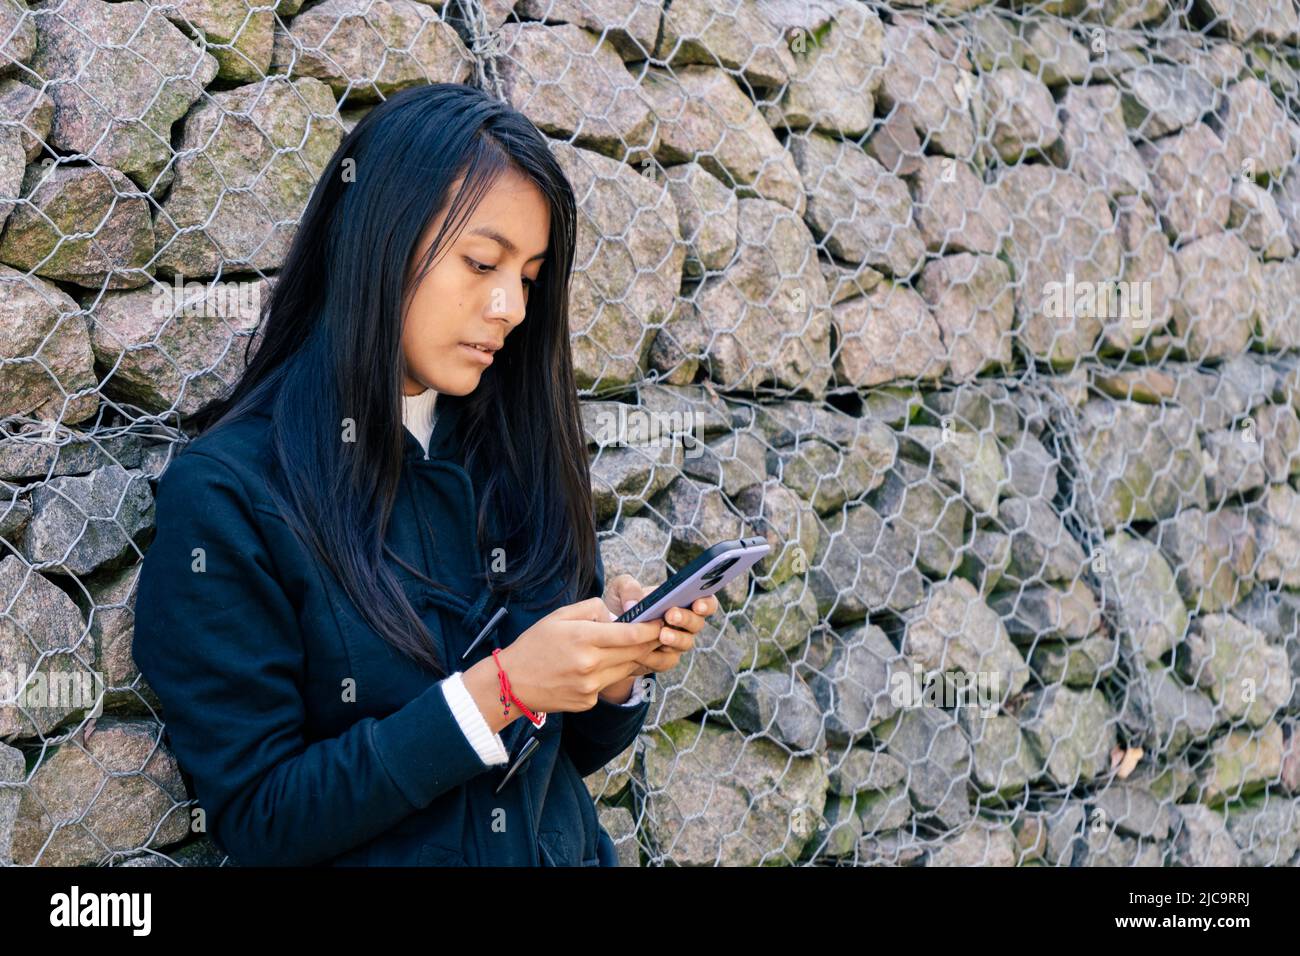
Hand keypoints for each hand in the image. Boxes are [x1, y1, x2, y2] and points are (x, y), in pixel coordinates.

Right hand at [464, 596, 661, 726]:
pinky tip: (600, 666)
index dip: (651, 628)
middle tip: (661, 632)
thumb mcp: (559, 616)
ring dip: (634, 657)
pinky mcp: (588, 702)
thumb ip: (591, 609)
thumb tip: (615, 613)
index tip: (662, 621)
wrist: (511, 683)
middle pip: (634, 653)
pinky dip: (611, 673)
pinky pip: (609, 683)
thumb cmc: (534, 645)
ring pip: (626, 669)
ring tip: (637, 645)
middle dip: (651, 642)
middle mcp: (590, 664)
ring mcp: (590, 687)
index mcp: (583, 638)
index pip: (630, 634)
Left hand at [599, 574, 718, 696]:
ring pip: (685, 643)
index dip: (706, 604)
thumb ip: (629, 589)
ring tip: (662, 635)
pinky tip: (640, 653)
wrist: (611, 632)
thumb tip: (635, 603)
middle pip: (697, 623)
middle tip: (671, 615)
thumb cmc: (623, 603)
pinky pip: (664, 661)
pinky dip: (653, 656)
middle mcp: (685, 624)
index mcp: (683, 601)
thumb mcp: (621, 589)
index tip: (697, 604)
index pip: (706, 602)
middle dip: (686, 619)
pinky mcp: (664, 660)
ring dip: (675, 638)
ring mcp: (677, 644)